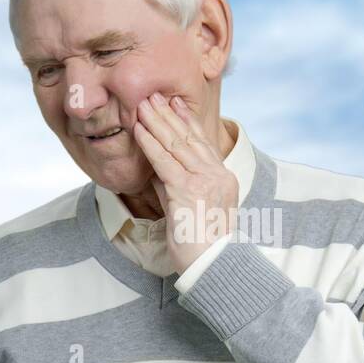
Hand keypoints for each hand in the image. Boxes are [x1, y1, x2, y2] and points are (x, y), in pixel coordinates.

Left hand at [132, 90, 237, 273]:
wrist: (212, 267)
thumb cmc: (201, 248)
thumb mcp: (190, 211)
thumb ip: (175, 189)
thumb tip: (156, 174)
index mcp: (224, 179)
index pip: (202, 144)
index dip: (187, 122)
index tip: (175, 104)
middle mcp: (218, 176)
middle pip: (189, 138)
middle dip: (169, 115)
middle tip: (154, 95)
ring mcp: (205, 181)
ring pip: (176, 144)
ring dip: (157, 122)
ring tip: (142, 105)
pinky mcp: (188, 190)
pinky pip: (164, 161)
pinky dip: (150, 143)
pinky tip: (139, 129)